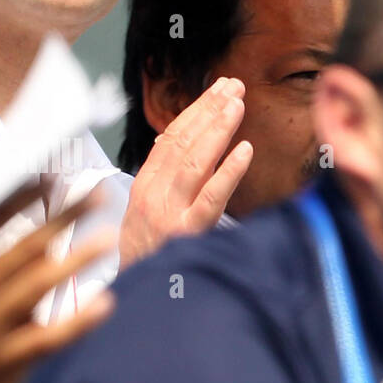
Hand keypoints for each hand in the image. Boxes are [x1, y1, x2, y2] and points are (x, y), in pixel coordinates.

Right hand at [0, 185, 116, 382]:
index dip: (24, 196)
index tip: (49, 176)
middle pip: (29, 246)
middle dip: (67, 217)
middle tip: (96, 194)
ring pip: (45, 286)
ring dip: (79, 259)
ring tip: (106, 238)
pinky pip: (47, 340)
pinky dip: (77, 323)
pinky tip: (103, 304)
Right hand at [119, 77, 252, 266]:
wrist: (138, 296)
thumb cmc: (145, 257)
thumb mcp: (142, 215)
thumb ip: (159, 180)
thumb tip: (167, 143)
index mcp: (144, 187)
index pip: (170, 139)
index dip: (195, 112)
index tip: (217, 90)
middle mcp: (154, 195)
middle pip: (182, 143)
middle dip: (209, 111)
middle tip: (234, 87)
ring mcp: (170, 213)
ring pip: (194, 162)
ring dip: (217, 129)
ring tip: (237, 104)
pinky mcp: (188, 234)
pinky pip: (210, 198)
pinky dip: (228, 172)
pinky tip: (245, 151)